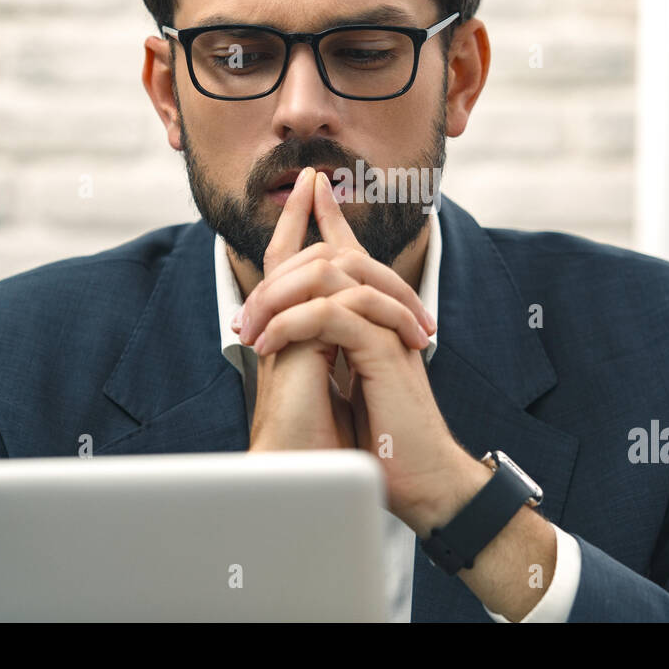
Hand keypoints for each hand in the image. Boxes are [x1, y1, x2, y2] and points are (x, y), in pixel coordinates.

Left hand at [237, 170, 473, 531]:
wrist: (424, 484)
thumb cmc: (384, 446)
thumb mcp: (342, 390)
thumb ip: (324, 354)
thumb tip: (289, 340)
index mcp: (374, 321)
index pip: (349, 255)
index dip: (329, 216)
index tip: (312, 184)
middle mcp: (385, 316)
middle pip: (334, 255)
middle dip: (283, 265)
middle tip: (244, 311)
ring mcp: (389, 328)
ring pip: (334, 276)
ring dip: (280, 297)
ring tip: (249, 331)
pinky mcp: (387, 351)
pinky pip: (337, 314)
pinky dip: (297, 323)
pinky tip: (271, 345)